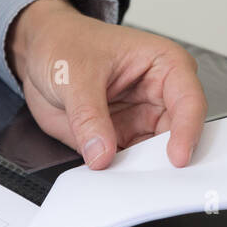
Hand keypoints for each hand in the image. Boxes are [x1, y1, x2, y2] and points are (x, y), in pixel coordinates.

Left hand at [6, 0, 206, 169]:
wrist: (37, 50)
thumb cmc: (64, 43)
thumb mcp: (74, 76)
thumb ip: (88, 117)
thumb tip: (101, 154)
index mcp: (163, 64)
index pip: (188, 100)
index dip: (186, 130)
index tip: (176, 157)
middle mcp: (158, 94)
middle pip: (176, 134)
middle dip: (164, 159)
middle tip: (152, 180)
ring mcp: (139, 118)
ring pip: (153, 154)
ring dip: (142, 170)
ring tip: (128, 183)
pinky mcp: (119, 136)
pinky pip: (126, 161)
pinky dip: (120, 173)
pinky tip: (111, 180)